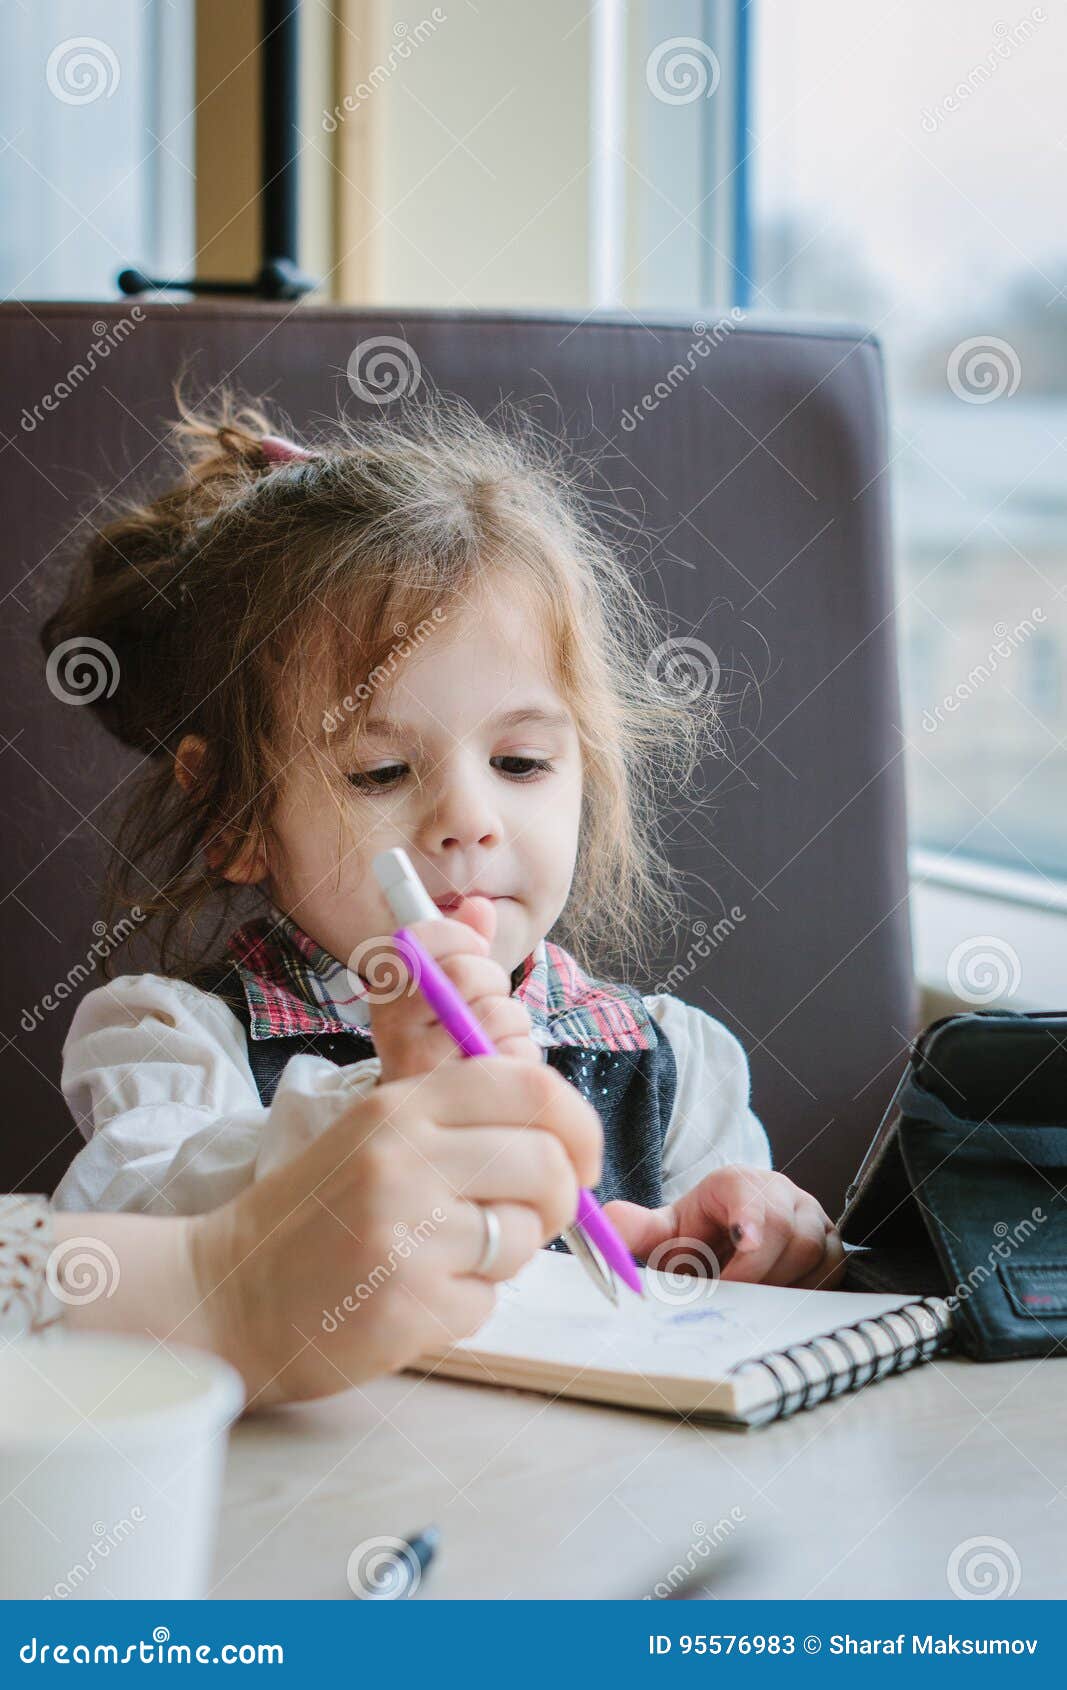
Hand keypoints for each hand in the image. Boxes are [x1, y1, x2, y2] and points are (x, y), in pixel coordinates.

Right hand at [190, 1058, 601, 1404]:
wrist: (225, 1291)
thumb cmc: (314, 1213)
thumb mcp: (376, 1134)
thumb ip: (460, 1122)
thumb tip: (564, 1138)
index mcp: (401, 1107)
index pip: (531, 1088)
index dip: (579, 1125)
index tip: (582, 1158)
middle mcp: (405, 1160)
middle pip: (547, 1164)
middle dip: (559, 1199)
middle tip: (527, 1218)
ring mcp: (407, 1236)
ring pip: (524, 1237)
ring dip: (506, 1254)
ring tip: (447, 1257)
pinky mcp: (410, 1308)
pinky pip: (488, 1302)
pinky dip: (466, 1305)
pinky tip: (415, 1296)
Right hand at [369, 896, 539, 1083]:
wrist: (424, 1129)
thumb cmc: (442, 1050)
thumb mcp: (444, 995)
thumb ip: (462, 947)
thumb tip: (480, 906)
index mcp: (386, 994)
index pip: (417, 938)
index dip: (459, 936)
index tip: (474, 949)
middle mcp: (393, 1029)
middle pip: (467, 972)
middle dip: (494, 983)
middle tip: (485, 1005)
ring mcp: (423, 1066)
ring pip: (499, 1013)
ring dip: (513, 1024)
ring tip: (492, 1044)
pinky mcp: (462, 1100)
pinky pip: (515, 1055)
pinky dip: (521, 1057)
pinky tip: (499, 1070)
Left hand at [604, 1165, 844, 1289]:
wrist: (726, 1239)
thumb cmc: (697, 1236)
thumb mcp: (666, 1234)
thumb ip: (639, 1229)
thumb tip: (609, 1221)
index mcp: (740, 1183)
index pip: (754, 1199)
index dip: (751, 1223)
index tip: (741, 1249)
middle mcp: (782, 1194)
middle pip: (789, 1231)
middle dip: (761, 1271)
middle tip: (733, 1298)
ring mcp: (812, 1218)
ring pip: (816, 1251)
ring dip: (785, 1284)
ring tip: (754, 1304)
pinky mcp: (831, 1245)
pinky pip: (834, 1270)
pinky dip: (809, 1291)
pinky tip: (782, 1304)